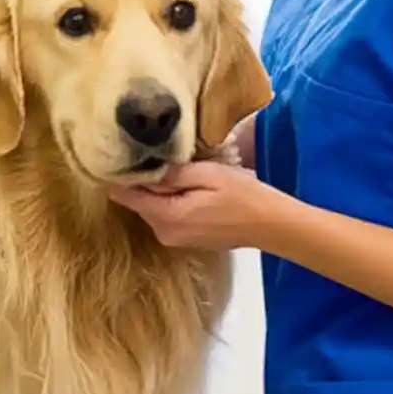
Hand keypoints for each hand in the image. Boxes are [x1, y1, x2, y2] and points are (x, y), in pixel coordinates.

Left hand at [109, 161, 272, 249]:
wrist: (270, 224)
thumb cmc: (242, 194)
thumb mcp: (207, 174)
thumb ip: (172, 174)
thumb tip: (139, 168)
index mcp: (166, 216)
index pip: (125, 196)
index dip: (121, 174)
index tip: (123, 154)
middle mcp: (164, 232)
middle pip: (138, 201)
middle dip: (145, 179)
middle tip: (161, 155)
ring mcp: (174, 239)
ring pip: (153, 207)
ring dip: (160, 189)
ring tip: (181, 169)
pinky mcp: (185, 239)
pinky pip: (167, 215)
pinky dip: (172, 200)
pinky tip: (190, 187)